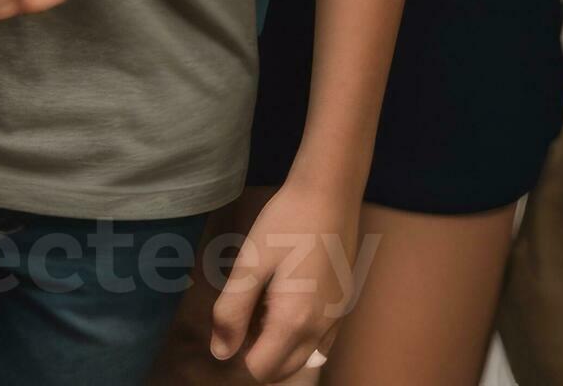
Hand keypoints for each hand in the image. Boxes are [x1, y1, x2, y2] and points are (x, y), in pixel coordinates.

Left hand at [212, 176, 361, 379]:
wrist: (329, 194)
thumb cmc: (285, 223)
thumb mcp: (249, 264)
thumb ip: (232, 311)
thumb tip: (220, 353)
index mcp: (295, 322)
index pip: (261, 369)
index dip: (237, 353)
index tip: (230, 321)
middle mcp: (321, 330)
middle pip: (284, 370)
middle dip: (257, 353)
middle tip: (242, 312)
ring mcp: (336, 320)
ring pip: (303, 357)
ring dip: (278, 346)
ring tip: (260, 305)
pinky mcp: (342, 306)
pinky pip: (319, 341)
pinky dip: (298, 335)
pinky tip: (283, 301)